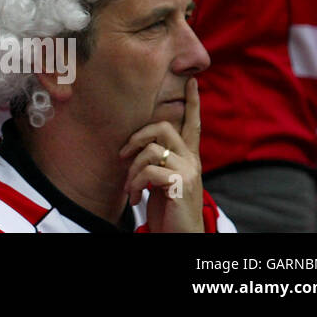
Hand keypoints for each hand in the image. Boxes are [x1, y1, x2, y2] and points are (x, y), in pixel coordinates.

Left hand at [119, 77, 204, 232]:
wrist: (180, 235)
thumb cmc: (168, 209)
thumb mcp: (160, 180)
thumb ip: (157, 160)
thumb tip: (138, 147)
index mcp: (188, 157)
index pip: (192, 124)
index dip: (193, 103)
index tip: (193, 80)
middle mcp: (192, 160)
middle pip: (164, 126)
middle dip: (137, 136)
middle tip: (123, 155)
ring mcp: (189, 171)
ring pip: (152, 148)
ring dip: (132, 169)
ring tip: (130, 187)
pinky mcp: (182, 184)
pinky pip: (149, 171)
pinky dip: (135, 183)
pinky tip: (135, 197)